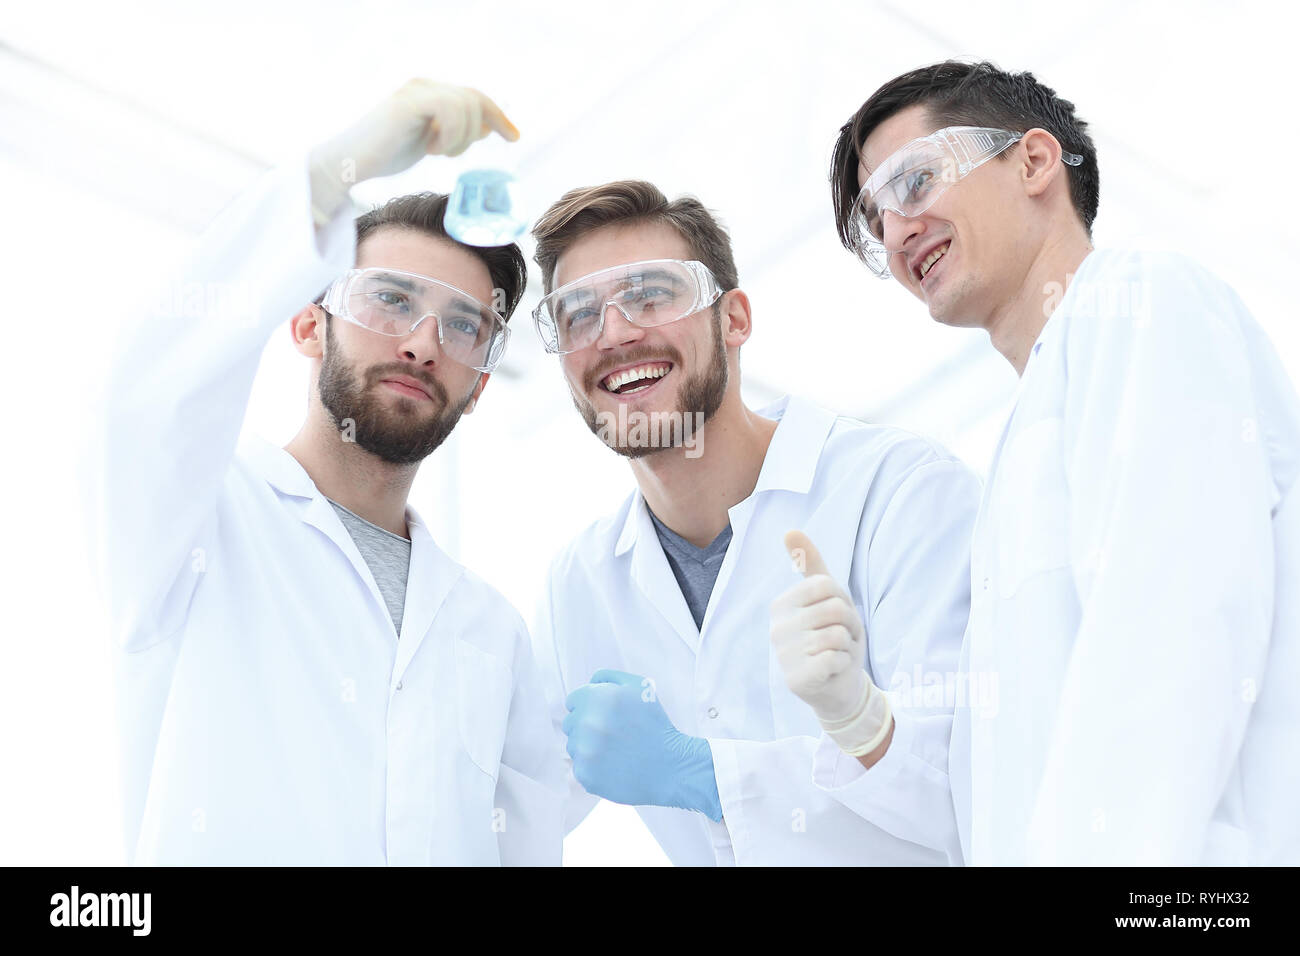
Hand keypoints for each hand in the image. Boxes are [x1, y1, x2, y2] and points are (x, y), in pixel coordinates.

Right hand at [308, 78, 518, 221]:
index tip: (515, 137)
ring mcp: (416, 91)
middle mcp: (425, 85)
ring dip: (459, 138)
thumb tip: (487, 127)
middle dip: (478, 131)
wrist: (349, 162)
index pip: (475, 96)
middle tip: (450, 154)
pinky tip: (431, 148)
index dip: (499, 116)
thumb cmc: (385, 155)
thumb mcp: (431, 141)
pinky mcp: (408, 102)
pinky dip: (449, 134)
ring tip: (436, 151)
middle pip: (476, 99)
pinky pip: (449, 109)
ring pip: (466, 106)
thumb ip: (455, 131)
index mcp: (431, 93)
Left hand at [563, 670, 721, 820]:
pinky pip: (579, 767)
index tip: (605, 717)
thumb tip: (589, 682)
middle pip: (570, 724)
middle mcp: (587, 722)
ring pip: (573, 746)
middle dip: (586, 726)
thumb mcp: (640, 688)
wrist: (670, 767)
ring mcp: (584, 751)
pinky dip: (592, 768)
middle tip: (612, 735)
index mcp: (598, 698)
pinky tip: (613, 766)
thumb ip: (609, 677)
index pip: (573, 701)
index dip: (589, 707)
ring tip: (615, 751)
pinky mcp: (585, 775)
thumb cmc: (655, 725)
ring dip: (588, 747)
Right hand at [770, 530, 868, 721]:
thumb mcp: (827, 599)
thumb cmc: (833, 639)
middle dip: (850, 625)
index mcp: (781, 605)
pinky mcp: (797, 679)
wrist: (838, 688)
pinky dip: (843, 664)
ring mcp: (784, 655)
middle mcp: (777, 628)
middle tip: (842, 640)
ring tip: (837, 655)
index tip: (837, 618)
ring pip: (837, 634)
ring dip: (848, 646)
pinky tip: (832, 671)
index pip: (826, 585)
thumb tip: (790, 531)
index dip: (843, 601)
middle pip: (835, 608)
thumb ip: (810, 565)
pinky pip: (835, 657)